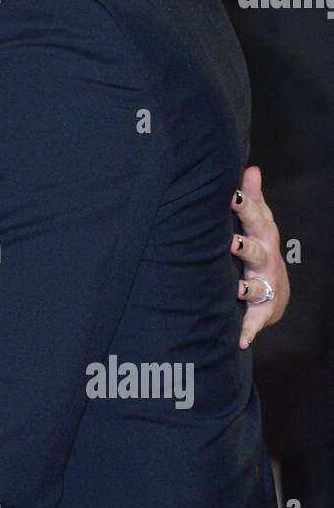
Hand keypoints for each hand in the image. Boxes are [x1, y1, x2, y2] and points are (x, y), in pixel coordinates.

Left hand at [230, 165, 290, 348]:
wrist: (276, 290)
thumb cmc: (260, 247)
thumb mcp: (259, 223)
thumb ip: (253, 198)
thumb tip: (251, 167)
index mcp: (262, 236)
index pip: (256, 218)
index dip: (247, 206)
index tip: (234, 194)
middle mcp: (266, 260)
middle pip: (258, 251)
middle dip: (246, 247)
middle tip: (232, 243)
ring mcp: (266, 285)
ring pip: (258, 287)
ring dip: (248, 289)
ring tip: (237, 291)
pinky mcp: (263, 311)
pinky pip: (255, 321)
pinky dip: (248, 332)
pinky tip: (240, 341)